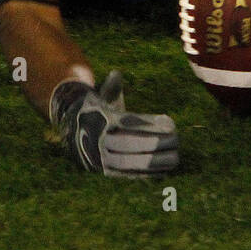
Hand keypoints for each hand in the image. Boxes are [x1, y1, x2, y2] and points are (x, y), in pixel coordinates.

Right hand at [50, 71, 178, 176]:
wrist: (74, 134)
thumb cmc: (97, 111)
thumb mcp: (100, 97)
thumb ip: (110, 86)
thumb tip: (116, 74)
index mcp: (100, 120)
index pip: (128, 123)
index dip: (150, 124)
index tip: (170, 123)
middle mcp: (98, 140)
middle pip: (129, 144)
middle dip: (155, 143)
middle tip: (176, 140)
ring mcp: (101, 158)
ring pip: (130, 162)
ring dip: (155, 162)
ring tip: (175, 158)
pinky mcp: (106, 172)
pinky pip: (129, 175)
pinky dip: (147, 174)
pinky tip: (165, 171)